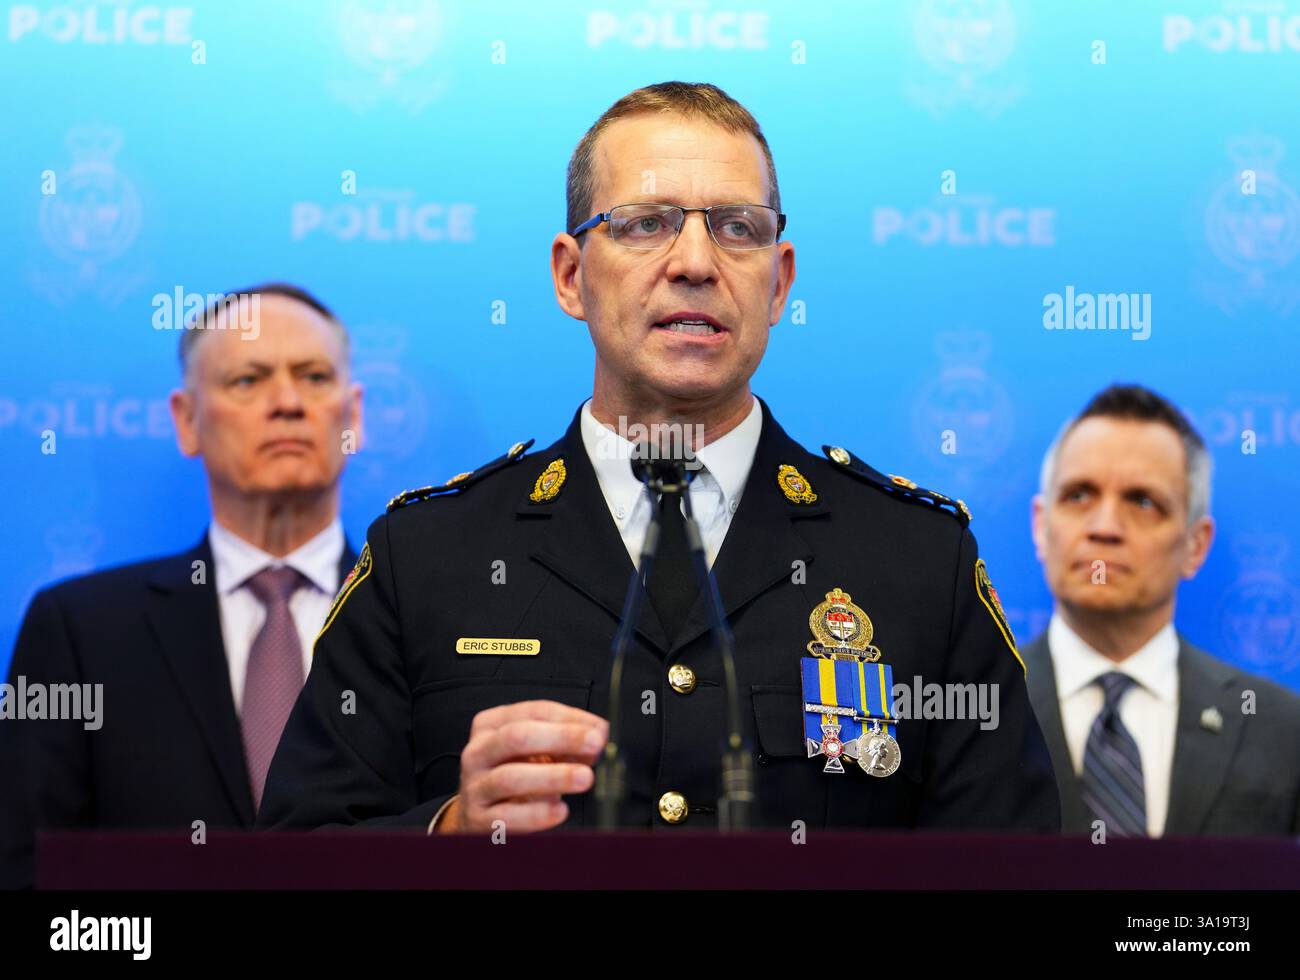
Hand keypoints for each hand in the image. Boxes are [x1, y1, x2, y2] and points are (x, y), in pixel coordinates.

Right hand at [437, 700, 607, 833]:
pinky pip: (507, 815)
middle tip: (594, 745)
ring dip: (553, 776)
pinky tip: (559, 809)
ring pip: (510, 777)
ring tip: (583, 778)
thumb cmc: (514, 775)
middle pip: (518, 737)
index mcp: (492, 725)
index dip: (569, 719)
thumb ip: (566, 741)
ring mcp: (475, 785)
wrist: (479, 815)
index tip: (598, 730)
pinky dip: (536, 813)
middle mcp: (479, 751)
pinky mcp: (478, 819)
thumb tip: (598, 735)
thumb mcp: (537, 751)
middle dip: (561, 738)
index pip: (534, 712)